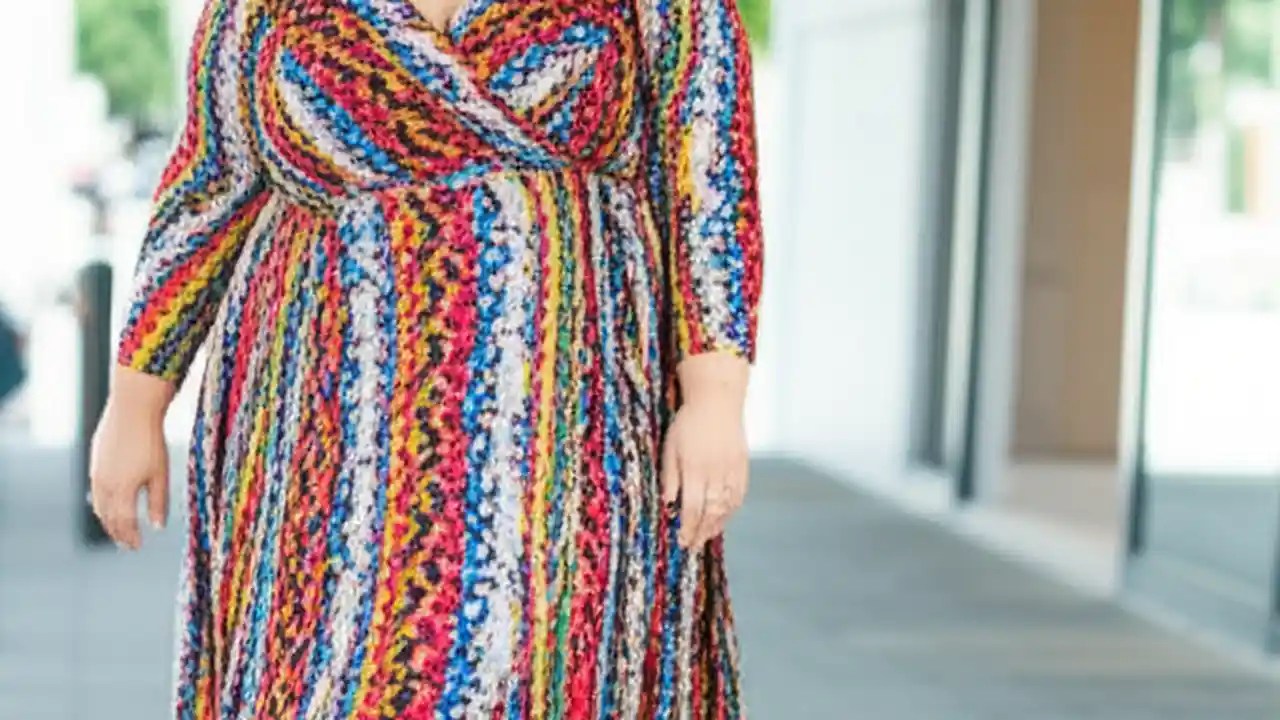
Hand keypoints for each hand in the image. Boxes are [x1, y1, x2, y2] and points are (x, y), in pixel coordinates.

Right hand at [89, 367, 174, 549]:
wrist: (131, 410)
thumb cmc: (151, 441)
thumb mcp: (160, 474)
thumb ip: (158, 502)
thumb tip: (157, 527)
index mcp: (122, 490)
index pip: (123, 523)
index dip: (130, 537)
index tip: (137, 547)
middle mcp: (104, 485)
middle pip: (108, 517)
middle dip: (117, 533)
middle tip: (127, 545)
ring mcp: (96, 473)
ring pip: (99, 505)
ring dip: (108, 520)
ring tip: (118, 530)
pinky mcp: (94, 461)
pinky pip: (95, 491)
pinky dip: (101, 504)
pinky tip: (108, 505)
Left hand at [663, 351, 750, 549]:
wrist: (717, 402)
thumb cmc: (688, 424)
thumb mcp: (670, 448)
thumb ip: (670, 478)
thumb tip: (668, 505)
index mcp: (695, 469)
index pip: (692, 508)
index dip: (688, 528)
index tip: (682, 541)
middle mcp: (716, 473)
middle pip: (711, 512)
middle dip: (701, 532)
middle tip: (693, 546)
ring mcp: (732, 471)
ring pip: (727, 507)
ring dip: (717, 525)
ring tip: (706, 536)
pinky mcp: (743, 467)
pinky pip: (739, 496)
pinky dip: (731, 511)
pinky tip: (724, 518)